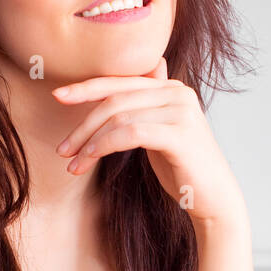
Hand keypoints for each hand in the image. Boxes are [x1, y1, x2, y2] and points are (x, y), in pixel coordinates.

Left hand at [53, 57, 246, 225]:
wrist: (213, 199)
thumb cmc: (182, 168)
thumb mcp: (158, 132)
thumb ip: (144, 106)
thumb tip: (146, 72)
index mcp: (170, 88)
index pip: (120, 82)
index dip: (86, 87)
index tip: (57, 96)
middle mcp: (177, 92)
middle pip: (115, 100)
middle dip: (83, 124)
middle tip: (62, 149)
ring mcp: (180, 111)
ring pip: (119, 117)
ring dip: (89, 142)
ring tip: (72, 164)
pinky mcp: (179, 134)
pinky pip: (130, 133)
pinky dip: (103, 145)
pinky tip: (88, 160)